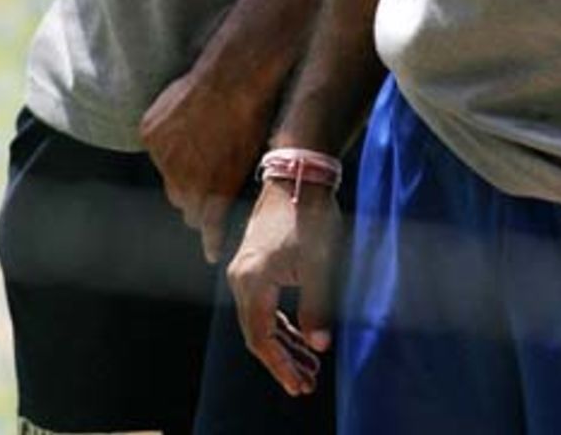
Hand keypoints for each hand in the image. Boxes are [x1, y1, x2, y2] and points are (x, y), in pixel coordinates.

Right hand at [139, 53, 273, 262]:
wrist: (233, 77)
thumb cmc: (251, 117)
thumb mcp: (248, 162)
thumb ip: (229, 191)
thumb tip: (221, 213)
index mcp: (212, 197)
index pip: (203, 226)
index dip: (210, 218)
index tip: (213, 223)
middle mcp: (183, 186)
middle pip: (182, 200)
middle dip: (192, 190)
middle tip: (204, 165)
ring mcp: (163, 160)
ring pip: (166, 173)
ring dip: (177, 162)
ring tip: (196, 136)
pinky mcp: (149, 134)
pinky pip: (154, 144)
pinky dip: (164, 137)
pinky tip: (182, 120)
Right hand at [227, 177, 340, 396]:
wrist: (299, 175)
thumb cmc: (311, 216)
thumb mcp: (320, 263)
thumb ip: (316, 306)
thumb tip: (318, 345)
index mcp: (252, 280)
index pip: (260, 337)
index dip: (280, 365)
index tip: (299, 385)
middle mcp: (240, 278)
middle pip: (255, 332)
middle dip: (281, 361)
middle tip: (305, 384)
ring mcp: (244, 270)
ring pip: (258, 320)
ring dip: (281, 345)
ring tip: (306, 368)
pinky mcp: (253, 264)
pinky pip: (261, 305)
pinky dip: (278, 324)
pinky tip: (298, 338)